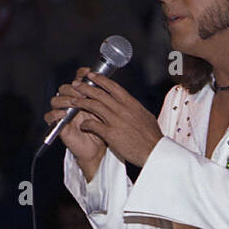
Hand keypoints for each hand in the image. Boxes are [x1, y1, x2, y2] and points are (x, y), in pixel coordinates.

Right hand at [44, 67, 108, 177]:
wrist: (100, 151)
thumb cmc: (106, 132)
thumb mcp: (109, 114)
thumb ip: (106, 100)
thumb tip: (109, 83)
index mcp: (84, 98)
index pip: (79, 81)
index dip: (82, 75)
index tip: (89, 72)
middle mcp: (73, 103)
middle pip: (66, 88)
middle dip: (74, 88)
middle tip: (83, 92)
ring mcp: (65, 114)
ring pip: (56, 100)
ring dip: (65, 99)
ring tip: (74, 102)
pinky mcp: (59, 125)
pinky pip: (50, 117)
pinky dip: (55, 114)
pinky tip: (64, 114)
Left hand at [47, 70, 162, 169]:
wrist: (155, 152)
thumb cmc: (153, 138)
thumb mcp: (147, 117)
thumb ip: (136, 109)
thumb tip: (131, 105)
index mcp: (132, 104)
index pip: (112, 87)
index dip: (99, 79)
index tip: (91, 75)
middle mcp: (122, 109)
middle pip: (99, 93)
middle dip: (85, 87)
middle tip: (76, 84)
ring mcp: (115, 121)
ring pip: (93, 105)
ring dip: (81, 102)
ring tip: (73, 100)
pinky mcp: (110, 133)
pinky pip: (93, 125)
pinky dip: (86, 124)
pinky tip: (83, 125)